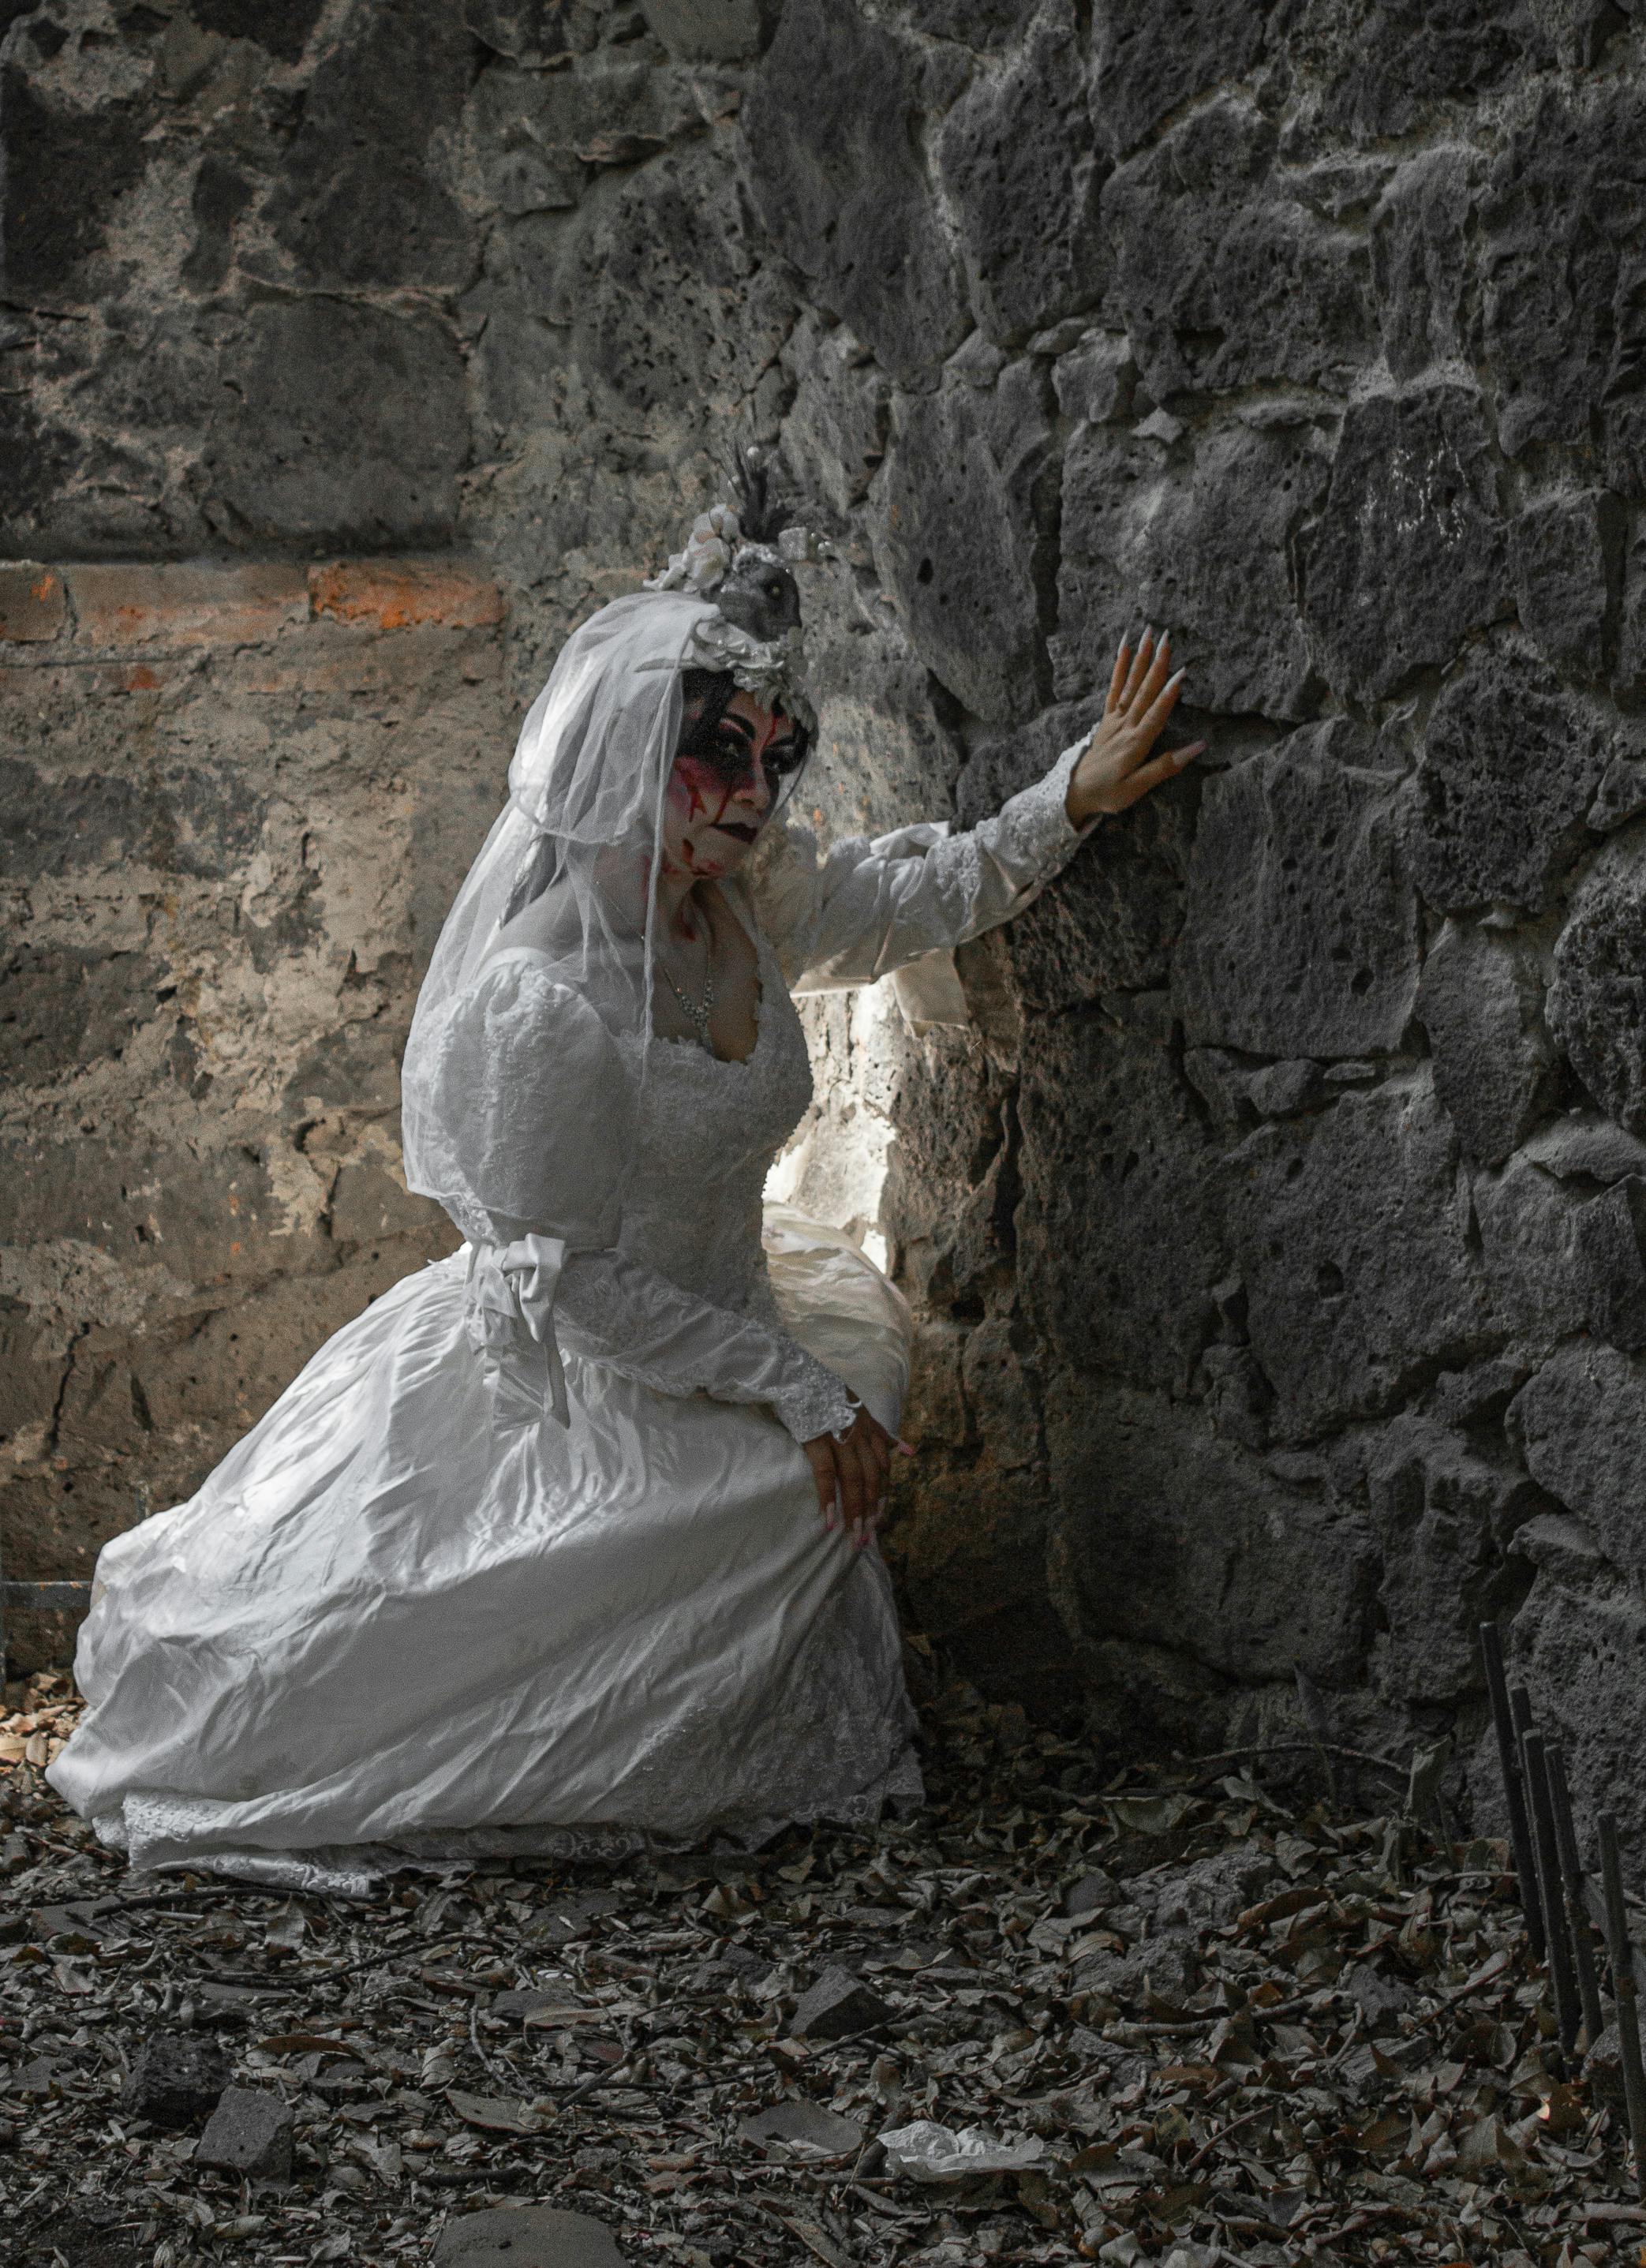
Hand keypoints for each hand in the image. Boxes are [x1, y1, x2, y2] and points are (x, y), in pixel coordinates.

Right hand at [803, 1405, 914, 1549]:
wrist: (798, 1376)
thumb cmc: (828, 1395)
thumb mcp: (861, 1411)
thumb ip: (883, 1434)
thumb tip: (909, 1451)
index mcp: (869, 1430)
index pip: (882, 1469)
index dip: (881, 1495)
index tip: (878, 1519)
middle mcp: (859, 1436)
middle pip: (871, 1479)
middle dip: (870, 1510)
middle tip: (866, 1538)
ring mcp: (838, 1438)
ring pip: (852, 1480)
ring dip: (854, 1510)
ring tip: (853, 1535)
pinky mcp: (816, 1439)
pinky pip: (825, 1473)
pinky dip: (828, 1497)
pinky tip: (829, 1518)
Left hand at [1065, 628, 1206, 827]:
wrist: (1076, 793)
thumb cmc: (1109, 794)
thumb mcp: (1137, 789)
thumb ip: (1165, 767)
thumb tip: (1197, 748)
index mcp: (1136, 744)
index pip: (1156, 714)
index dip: (1169, 694)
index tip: (1182, 671)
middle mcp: (1125, 726)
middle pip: (1144, 691)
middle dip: (1157, 663)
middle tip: (1168, 637)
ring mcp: (1114, 720)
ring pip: (1130, 684)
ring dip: (1141, 658)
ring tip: (1149, 633)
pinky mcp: (1107, 718)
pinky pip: (1114, 688)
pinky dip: (1119, 667)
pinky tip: (1125, 647)